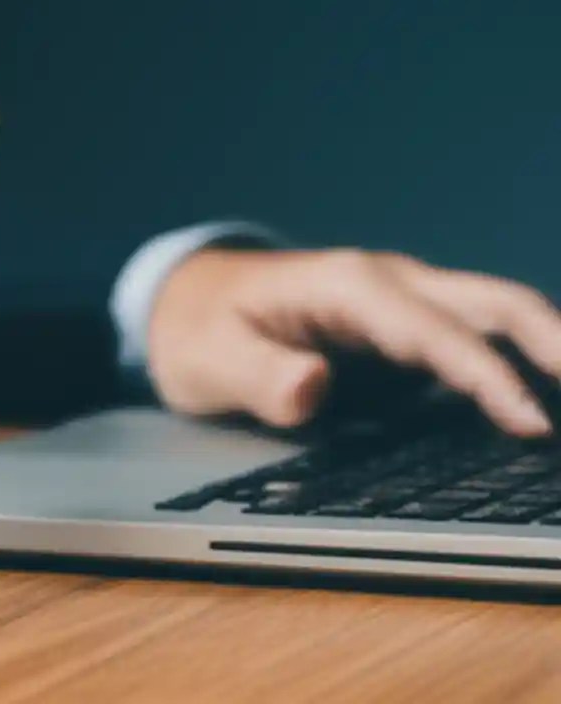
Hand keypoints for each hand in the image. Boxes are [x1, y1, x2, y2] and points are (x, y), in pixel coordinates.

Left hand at [148, 247, 560, 436]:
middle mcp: (386, 283)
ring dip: (546, 349)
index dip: (486, 376)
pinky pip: (471, 338)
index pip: (435, 331)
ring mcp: (399, 301)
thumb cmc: (195, 331)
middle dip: (554, 343)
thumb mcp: (208, 360)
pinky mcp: (400, 327)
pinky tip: (536, 404)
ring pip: (493, 314)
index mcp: (347, 287)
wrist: (183, 303)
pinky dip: (513, 364)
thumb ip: (259, 377)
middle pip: (493, 302)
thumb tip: (312, 390)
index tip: (528, 422)